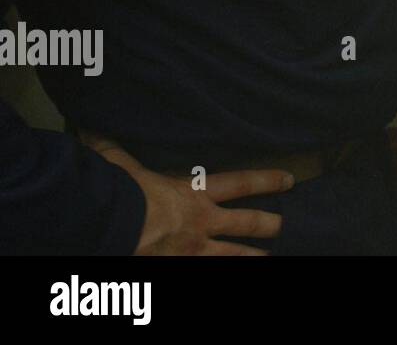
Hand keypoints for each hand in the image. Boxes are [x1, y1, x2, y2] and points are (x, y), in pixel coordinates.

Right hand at [83, 133, 292, 255]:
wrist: (106, 227)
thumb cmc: (116, 192)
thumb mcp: (118, 163)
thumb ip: (114, 149)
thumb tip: (95, 131)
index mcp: (193, 194)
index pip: (242, 183)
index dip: (268, 181)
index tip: (291, 179)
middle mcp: (201, 223)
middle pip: (248, 224)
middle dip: (270, 225)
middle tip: (286, 225)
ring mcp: (192, 252)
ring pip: (235, 257)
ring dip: (255, 258)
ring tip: (272, 259)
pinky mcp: (179, 270)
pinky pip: (209, 275)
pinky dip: (223, 275)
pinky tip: (241, 276)